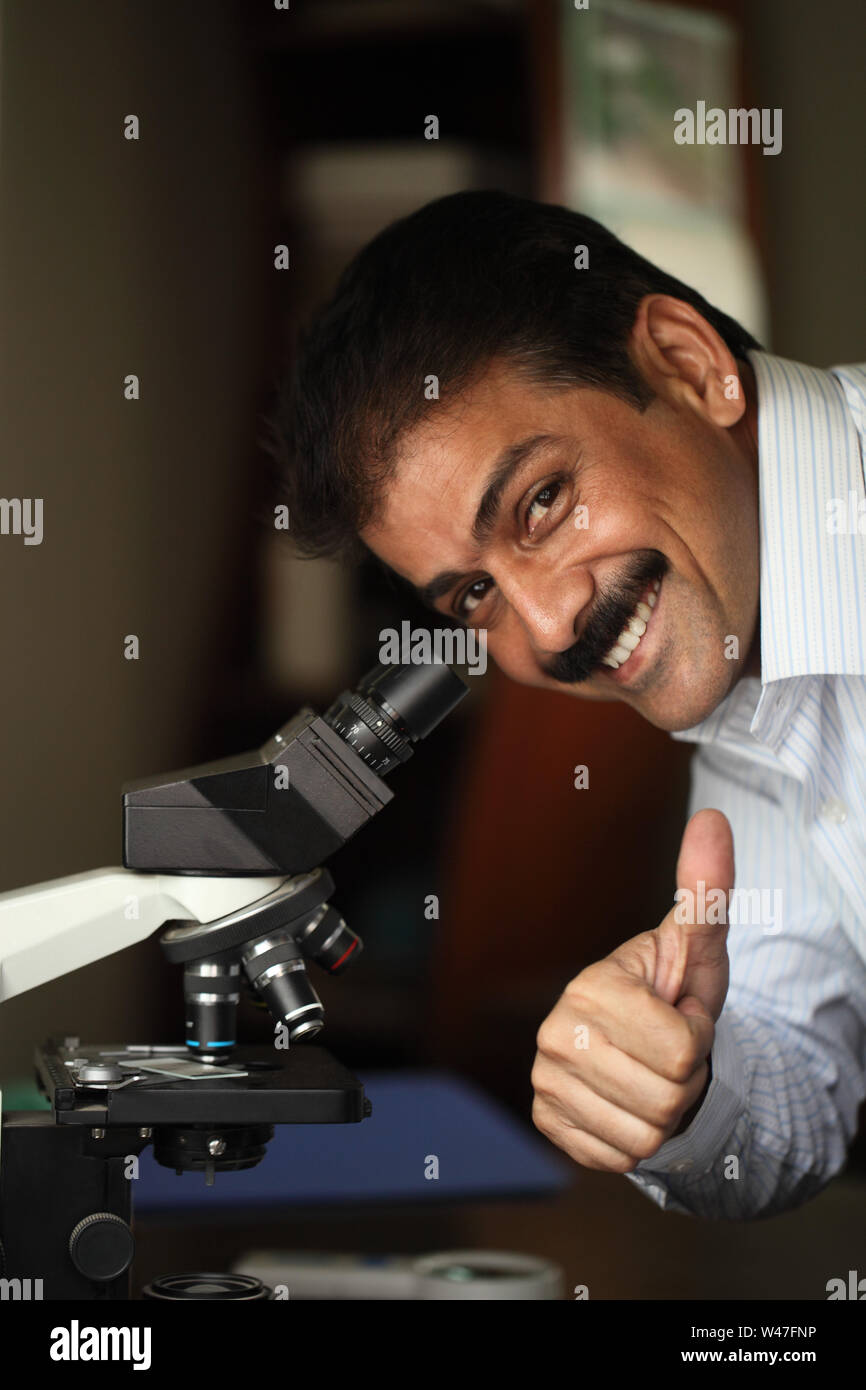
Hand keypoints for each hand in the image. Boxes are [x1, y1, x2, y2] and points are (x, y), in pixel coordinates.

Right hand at [531, 808, 733, 1171]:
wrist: (646, 1045)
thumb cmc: (676, 991)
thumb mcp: (698, 945)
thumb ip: (706, 888)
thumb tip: (713, 818)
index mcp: (591, 987)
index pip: (680, 1049)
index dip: (697, 1039)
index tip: (680, 1016)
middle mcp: (555, 1033)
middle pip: (664, 1097)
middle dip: (683, 1080)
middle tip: (668, 1051)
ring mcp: (546, 1080)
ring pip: (643, 1133)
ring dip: (662, 1113)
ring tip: (650, 1073)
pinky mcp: (547, 1121)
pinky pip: (616, 1158)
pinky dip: (634, 1140)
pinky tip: (626, 1101)